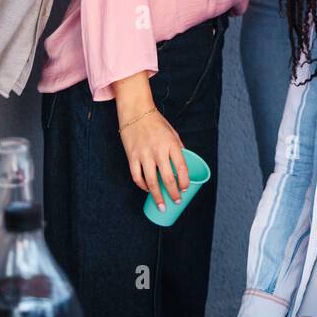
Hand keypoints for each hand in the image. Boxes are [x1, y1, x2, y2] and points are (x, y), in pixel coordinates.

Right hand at [115, 77, 189, 211]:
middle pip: (167, 179)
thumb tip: (182, 163)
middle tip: (176, 202)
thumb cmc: (155, 121)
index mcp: (171, 144)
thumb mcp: (172, 132)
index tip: (185, 189)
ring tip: (161, 206)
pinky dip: (142, 186)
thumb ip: (177, 147)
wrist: (135, 110)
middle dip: (173, 194)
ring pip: (151, 182)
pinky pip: (137, 176)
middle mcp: (158, 151)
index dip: (184, 181)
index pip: (181, 167)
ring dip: (157, 196)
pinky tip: (147, 190)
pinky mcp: (132, 156)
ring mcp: (144, 154)